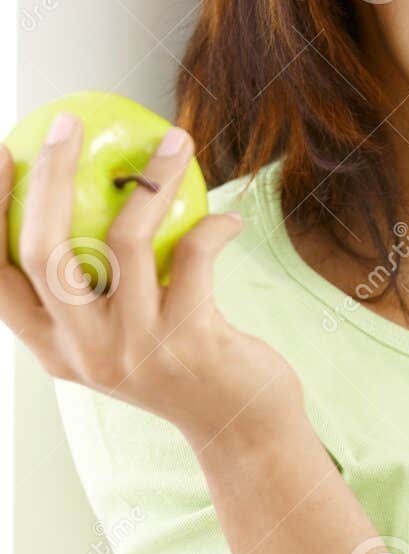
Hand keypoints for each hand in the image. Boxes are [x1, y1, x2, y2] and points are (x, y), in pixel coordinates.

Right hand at [0, 114, 303, 449]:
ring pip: (124, 241)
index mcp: (53, 348)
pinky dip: (213, 228)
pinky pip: (193, 255)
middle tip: (69, 123)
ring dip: (154, 179)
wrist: (240, 430)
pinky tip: (227, 218)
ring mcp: (133, 350)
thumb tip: (81, 193)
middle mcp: (83, 352)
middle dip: (50, 177)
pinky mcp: (188, 342)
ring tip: (177, 141)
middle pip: (45, 250)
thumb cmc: (179, 365)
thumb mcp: (120, 336)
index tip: (2, 152)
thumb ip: (93, 288)